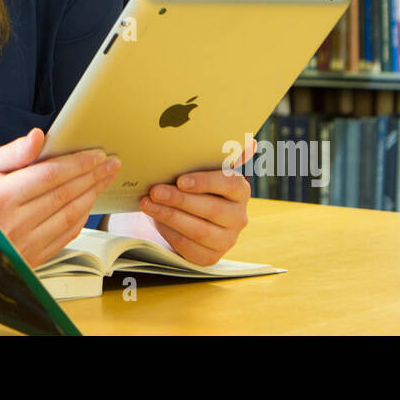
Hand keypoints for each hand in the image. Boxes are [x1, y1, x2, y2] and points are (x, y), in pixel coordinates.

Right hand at [0, 128, 120, 266]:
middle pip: (65, 194)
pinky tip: (87, 204)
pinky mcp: (30, 260)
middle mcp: (13, 224)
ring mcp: (23, 246)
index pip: (51, 175)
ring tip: (103, 179)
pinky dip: (81, 219)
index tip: (96, 153)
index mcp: (0, 198)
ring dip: (92, 196)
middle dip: (92, 176)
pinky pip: (64, 237)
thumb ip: (12, 153)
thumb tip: (38, 137)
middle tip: (110, 163)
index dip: (78, 162)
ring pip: (69, 217)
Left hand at [105, 140, 253, 266]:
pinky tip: (155, 219)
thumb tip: (252, 143)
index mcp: (240, 190)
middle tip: (155, 191)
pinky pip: (188, 246)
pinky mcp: (210, 257)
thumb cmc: (193, 186)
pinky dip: (168, 232)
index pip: (229, 184)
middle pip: (211, 209)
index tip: (180, 180)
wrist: (187, 216)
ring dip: (169, 216)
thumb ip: (220, 155)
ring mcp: (227, 240)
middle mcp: (239, 217)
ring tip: (147, 204)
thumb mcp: (202, 169)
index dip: (205, 182)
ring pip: (199, 230)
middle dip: (179, 200)